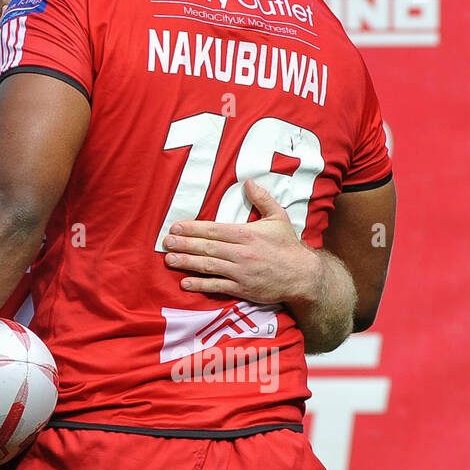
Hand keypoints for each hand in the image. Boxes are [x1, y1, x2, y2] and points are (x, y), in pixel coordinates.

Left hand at [162, 179, 322, 306]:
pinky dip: (200, 285)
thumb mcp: (279, 218)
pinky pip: (217, 286)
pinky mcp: (242, 289)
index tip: (176, 226)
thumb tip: (248, 181)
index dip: (192, 228)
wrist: (303, 276)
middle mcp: (241, 253)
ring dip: (187, 262)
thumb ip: (262, 199)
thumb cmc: (288, 246)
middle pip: (207, 247)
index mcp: (247, 234)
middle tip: (165, 242)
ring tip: (169, 259)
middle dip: (184, 244)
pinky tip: (184, 283)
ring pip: (208, 266)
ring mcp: (241, 272)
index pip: (214, 229)